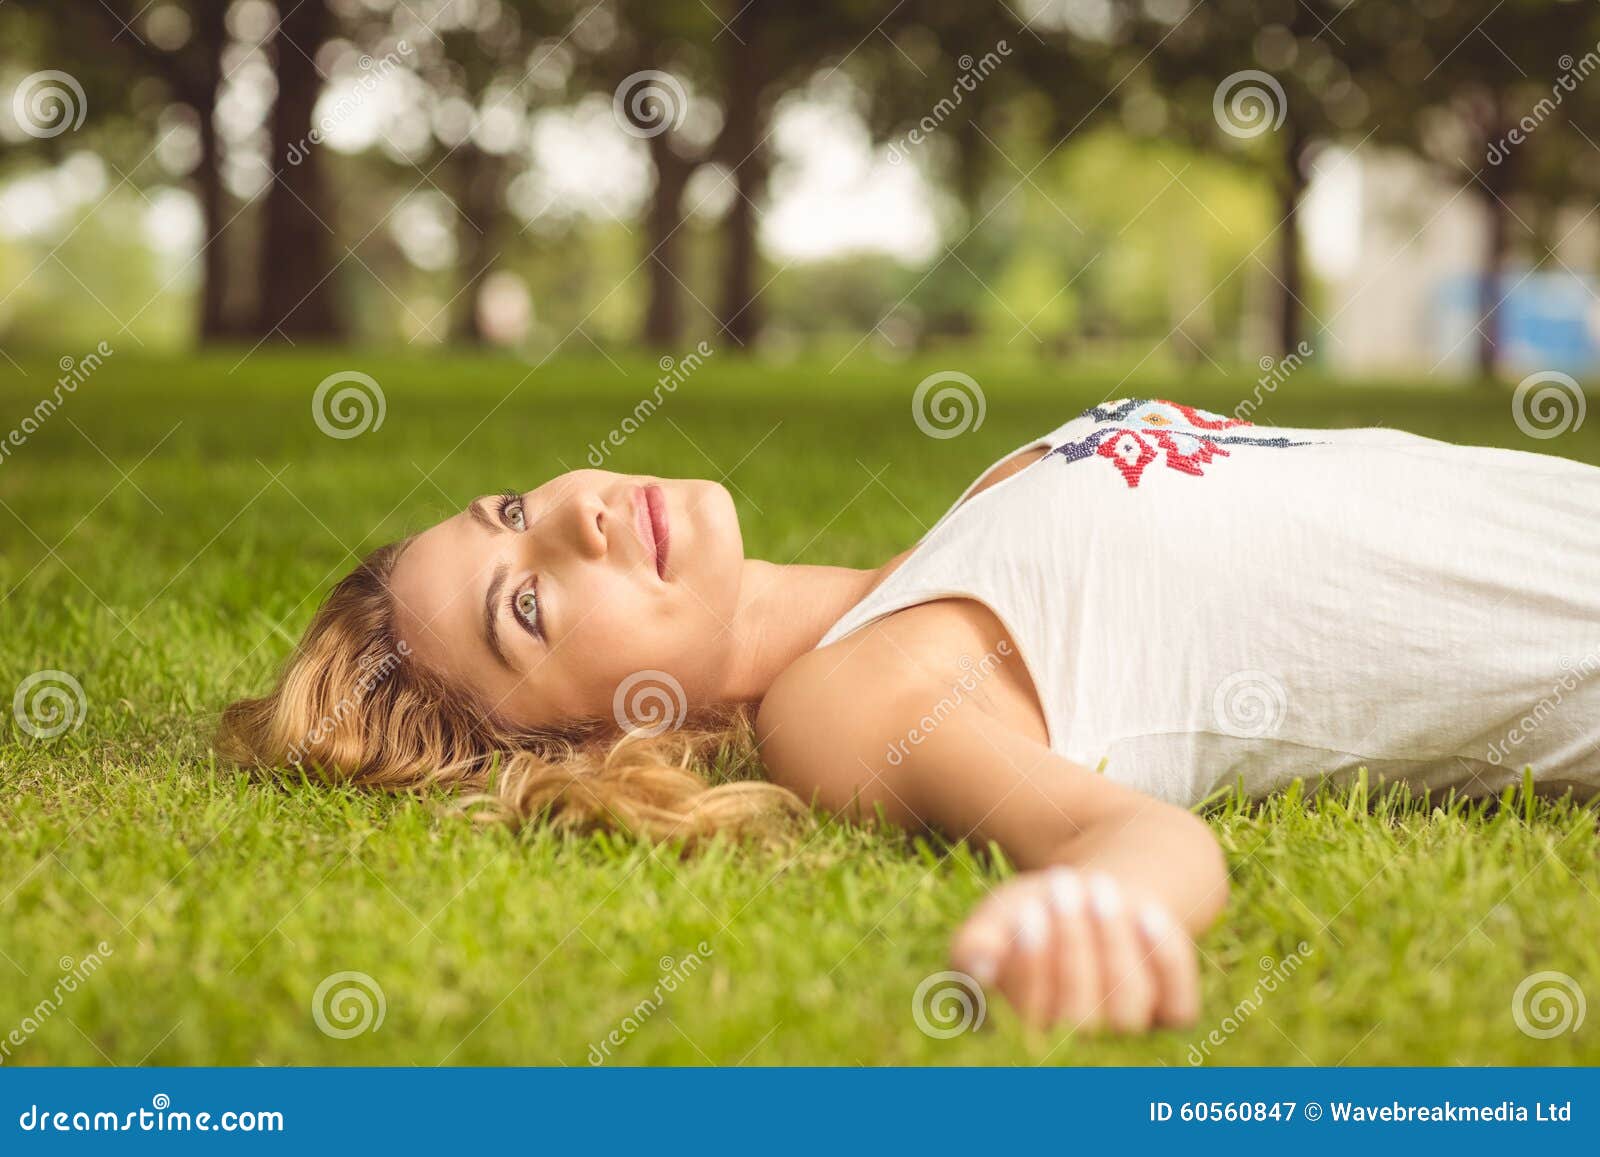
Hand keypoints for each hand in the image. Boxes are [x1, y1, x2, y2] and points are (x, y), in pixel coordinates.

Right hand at [949, 866, 1199, 1032]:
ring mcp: (1129, 1035)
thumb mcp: (997, 919)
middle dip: (1073, 947)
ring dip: (1114, 942)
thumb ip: (976, 943)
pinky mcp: (1172, 1015)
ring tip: (1098, 886)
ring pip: (1128, 1007)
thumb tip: (979, 967)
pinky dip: (1165, 959)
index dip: (1031, 969)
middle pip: (1079, 1016)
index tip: (1029, 913)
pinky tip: (1146, 912)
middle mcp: (1078, 1048)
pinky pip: (1178, 1001)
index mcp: (1024, 1036)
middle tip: (1062, 886)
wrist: (1090, 894)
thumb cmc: (1031, 913)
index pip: (1028, 1020)